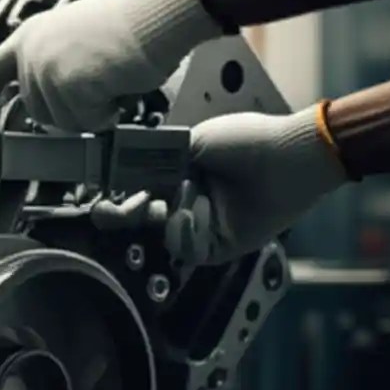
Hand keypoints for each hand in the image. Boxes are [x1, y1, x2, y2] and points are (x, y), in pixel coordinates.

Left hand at [0, 0, 222, 131]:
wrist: (154, 16)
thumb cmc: (128, 24)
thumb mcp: (74, 35)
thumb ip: (54, 60)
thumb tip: (53, 94)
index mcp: (29, 37)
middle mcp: (31, 53)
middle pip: (37, 110)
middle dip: (69, 111)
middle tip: (99, 93)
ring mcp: (46, 70)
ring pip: (62, 121)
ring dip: (91, 114)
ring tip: (112, 84)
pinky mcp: (67, 87)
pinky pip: (85, 122)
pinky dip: (106, 115)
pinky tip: (118, 90)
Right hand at [93, 108, 348, 265]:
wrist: (287, 156)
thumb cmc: (247, 141)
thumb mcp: (193, 141)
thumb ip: (156, 157)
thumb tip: (119, 167)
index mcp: (177, 176)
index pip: (136, 192)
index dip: (118, 197)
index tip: (103, 195)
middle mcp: (186, 202)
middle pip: (143, 221)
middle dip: (127, 215)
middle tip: (126, 206)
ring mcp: (202, 226)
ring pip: (163, 236)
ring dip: (168, 216)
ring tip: (185, 196)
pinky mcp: (219, 246)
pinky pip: (189, 249)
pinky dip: (188, 231)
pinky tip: (197, 210)